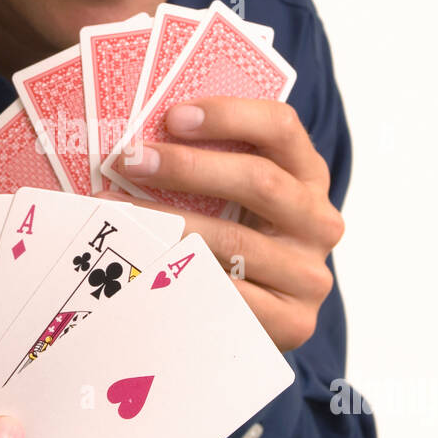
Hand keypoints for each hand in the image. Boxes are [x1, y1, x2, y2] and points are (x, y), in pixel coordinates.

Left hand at [102, 97, 343, 351]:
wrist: (262, 317)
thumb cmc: (235, 239)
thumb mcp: (234, 196)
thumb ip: (208, 163)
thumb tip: (138, 139)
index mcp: (308, 175)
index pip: (281, 127)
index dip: (228, 116)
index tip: (172, 117)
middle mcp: (319, 220)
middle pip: (259, 181)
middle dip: (187, 167)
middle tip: (130, 161)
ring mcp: (309, 274)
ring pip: (234, 242)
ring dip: (169, 225)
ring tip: (118, 216)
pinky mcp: (294, 321)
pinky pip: (230, 295)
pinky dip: (182, 279)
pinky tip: (143, 268)